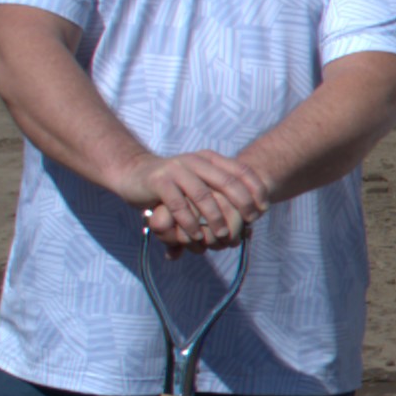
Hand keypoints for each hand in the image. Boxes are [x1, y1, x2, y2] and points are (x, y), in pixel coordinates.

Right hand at [133, 147, 263, 250]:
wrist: (133, 173)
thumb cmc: (174, 185)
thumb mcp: (200, 185)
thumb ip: (221, 199)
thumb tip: (249, 229)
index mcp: (210, 159)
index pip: (242, 171)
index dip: (256, 191)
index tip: (262, 211)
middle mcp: (196, 161)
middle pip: (228, 183)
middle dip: (242, 206)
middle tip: (248, 225)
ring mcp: (176, 169)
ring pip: (203, 196)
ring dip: (215, 219)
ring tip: (221, 236)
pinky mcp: (158, 181)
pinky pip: (178, 205)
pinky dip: (189, 223)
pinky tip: (196, 236)